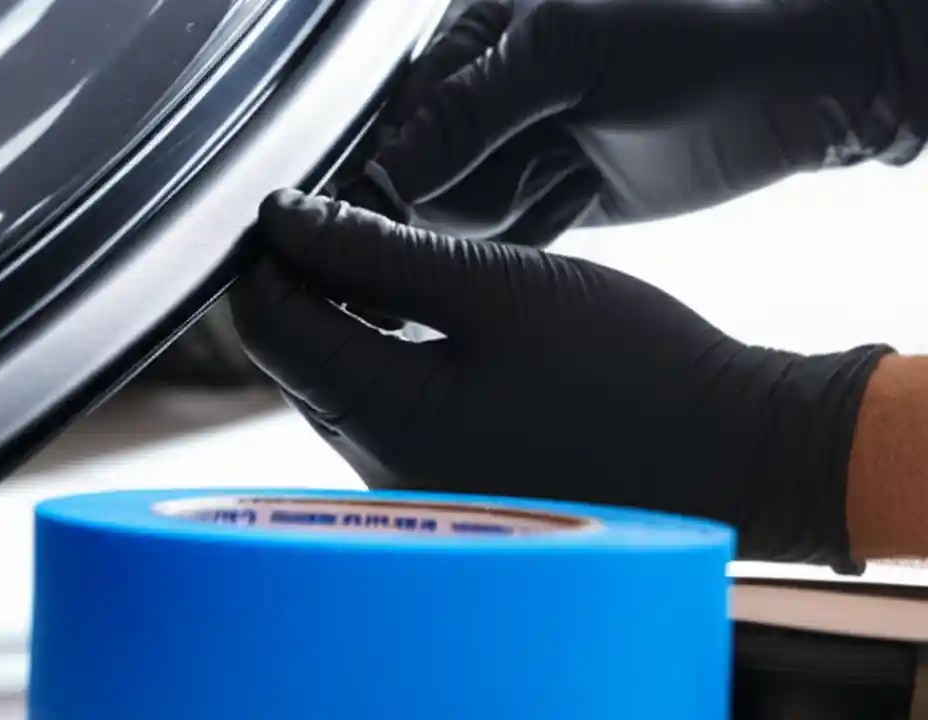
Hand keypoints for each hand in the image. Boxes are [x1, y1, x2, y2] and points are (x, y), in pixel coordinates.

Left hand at [231, 190, 890, 567]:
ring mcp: (411, 494)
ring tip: (390, 268)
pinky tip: (422, 327)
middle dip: (304, 286)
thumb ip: (380, 254)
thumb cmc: (635, 374)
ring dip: (343, 323)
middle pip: (293, 361)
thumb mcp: (500, 288)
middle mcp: (383, 475)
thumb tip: (290, 220)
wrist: (732, 457)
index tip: (297, 206)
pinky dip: (381, 362)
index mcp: (391, 422)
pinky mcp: (442, 493)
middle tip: (348, 224)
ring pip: (334, 388)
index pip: (270, 328)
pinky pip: (377, 417)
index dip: (269, 254)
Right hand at [360, 0, 924, 231]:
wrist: (793, 83)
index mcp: (475, 37)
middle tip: (503, 189)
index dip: (394, 169)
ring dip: (500, 218)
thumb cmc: (689, 31)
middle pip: (421, 176)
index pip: (399, 118)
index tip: (388, 211)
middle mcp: (488, 98)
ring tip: (559, 182)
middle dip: (452, 199)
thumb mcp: (566, 52)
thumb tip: (387, 173)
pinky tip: (574, 200)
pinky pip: (508, 239)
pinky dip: (528, 238)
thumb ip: (471, 110)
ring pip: (460, 216)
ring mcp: (520, 151)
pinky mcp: (554, 198)